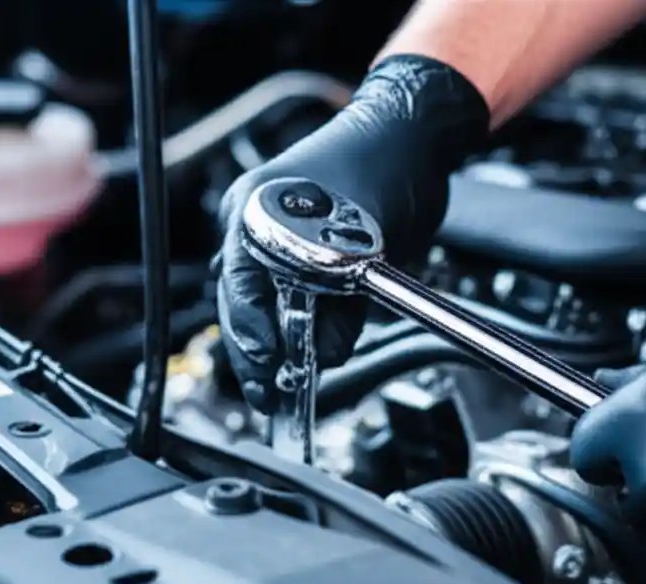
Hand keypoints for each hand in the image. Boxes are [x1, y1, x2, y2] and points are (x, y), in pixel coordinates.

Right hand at [215, 54, 488, 410]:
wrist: (407, 128)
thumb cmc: (394, 168)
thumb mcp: (376, 252)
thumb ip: (346, 311)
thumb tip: (326, 357)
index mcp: (262, 209)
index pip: (242, 287)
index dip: (253, 335)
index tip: (267, 368)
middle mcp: (250, 213)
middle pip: (237, 299)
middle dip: (255, 350)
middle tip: (269, 393)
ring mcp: (258, 219)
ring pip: (249, 295)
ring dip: (265, 336)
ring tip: (277, 379)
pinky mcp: (276, 230)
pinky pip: (266, 281)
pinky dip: (278, 313)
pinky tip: (288, 342)